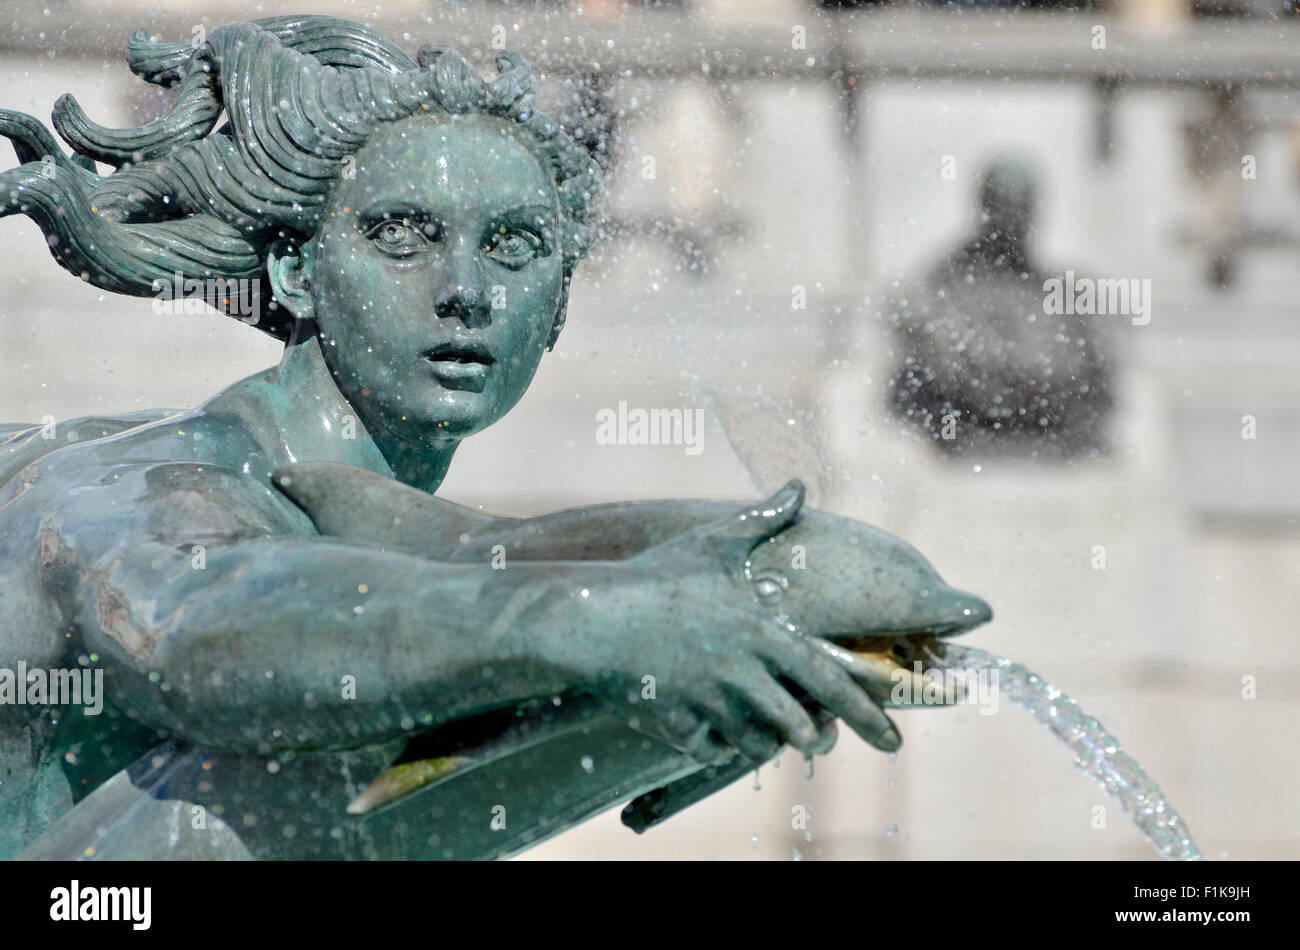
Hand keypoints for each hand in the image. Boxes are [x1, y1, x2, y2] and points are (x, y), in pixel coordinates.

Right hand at [557, 481, 900, 767]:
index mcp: (760, 629)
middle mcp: (741, 668)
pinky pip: (710, 752)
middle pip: (801, 724)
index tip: (894, 738)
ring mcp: (708, 700)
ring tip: (769, 735)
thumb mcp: (712, 543)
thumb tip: (799, 484)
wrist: (586, 615)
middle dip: (820, 738)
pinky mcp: (675, 724)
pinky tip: (711, 731)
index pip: (831, 679)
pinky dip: (716, 747)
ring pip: (759, 746)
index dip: (868, 712)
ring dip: (768, 745)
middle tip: (825, 741)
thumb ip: (762, 520)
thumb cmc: (653, 576)